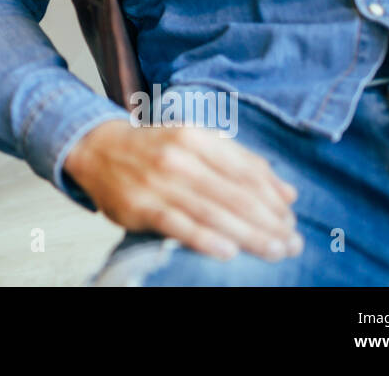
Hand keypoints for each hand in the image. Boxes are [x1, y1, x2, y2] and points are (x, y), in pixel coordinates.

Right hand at [64, 118, 302, 262]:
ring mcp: (159, 182)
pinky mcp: (141, 206)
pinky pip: (179, 226)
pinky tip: (229, 252)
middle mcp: (179, 157)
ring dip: (250, 236)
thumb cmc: (153, 149)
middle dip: (269, 222)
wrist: (96, 149)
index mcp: (196, 136)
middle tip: (292, 243)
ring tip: (274, 251)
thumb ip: (241, 163)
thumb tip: (288, 194)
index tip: (291, 219)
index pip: (247, 170)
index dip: (273, 198)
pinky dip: (205, 240)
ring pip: (214, 213)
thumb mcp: (195, 142)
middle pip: (235, 195)